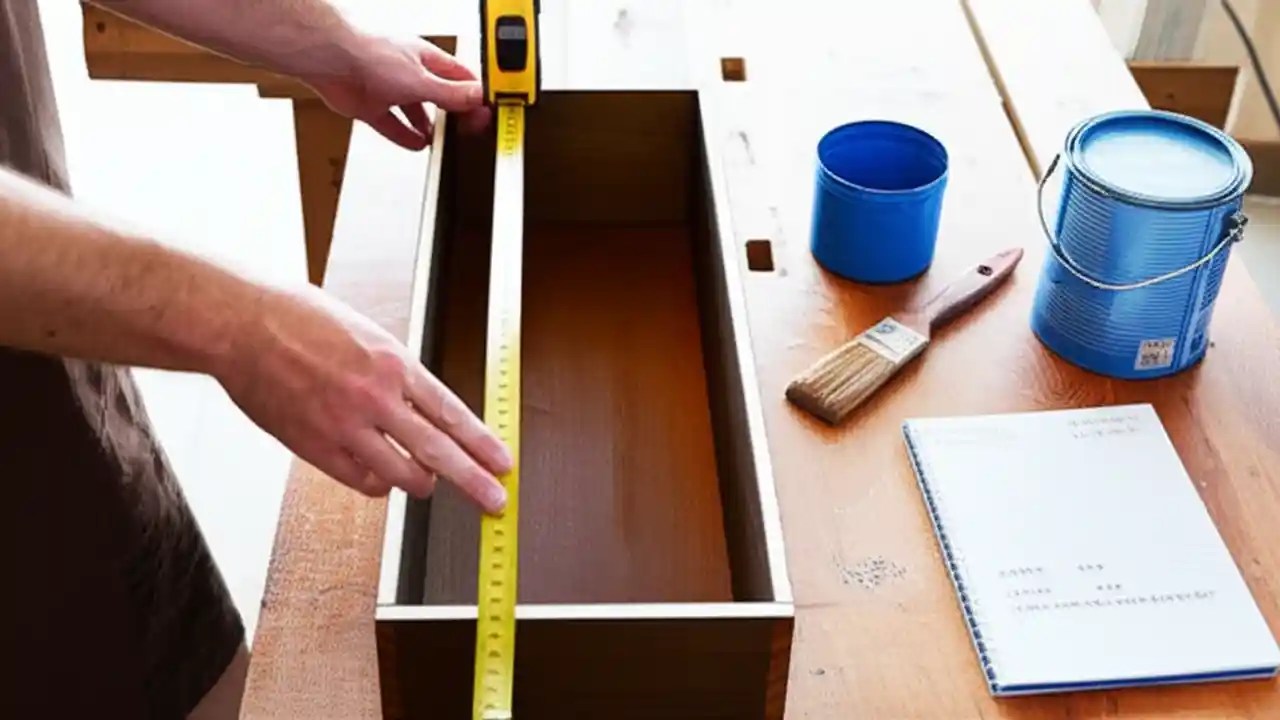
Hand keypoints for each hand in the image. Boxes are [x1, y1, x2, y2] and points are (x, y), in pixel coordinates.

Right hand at [216, 283, 510, 512]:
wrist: (241, 325)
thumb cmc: (298, 319)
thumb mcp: (367, 333)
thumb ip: (397, 372)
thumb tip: (425, 404)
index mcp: (392, 362)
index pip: (450, 412)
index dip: (480, 442)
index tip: (501, 462)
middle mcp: (374, 396)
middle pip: (437, 451)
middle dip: (473, 480)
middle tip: (495, 500)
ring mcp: (344, 425)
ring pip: (400, 474)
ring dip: (421, 483)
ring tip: (427, 482)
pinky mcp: (314, 447)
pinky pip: (361, 480)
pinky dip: (378, 483)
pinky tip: (380, 476)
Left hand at [304, 34, 490, 149]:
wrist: (332, 60)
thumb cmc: (371, 55)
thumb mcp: (422, 80)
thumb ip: (451, 94)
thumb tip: (479, 98)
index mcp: (427, 58)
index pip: (461, 78)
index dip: (475, 95)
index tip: (486, 112)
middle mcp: (409, 72)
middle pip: (439, 95)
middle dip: (453, 113)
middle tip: (467, 130)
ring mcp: (389, 89)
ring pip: (416, 111)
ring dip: (429, 126)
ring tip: (442, 140)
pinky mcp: (371, 105)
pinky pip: (393, 124)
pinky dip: (405, 135)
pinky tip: (416, 144)